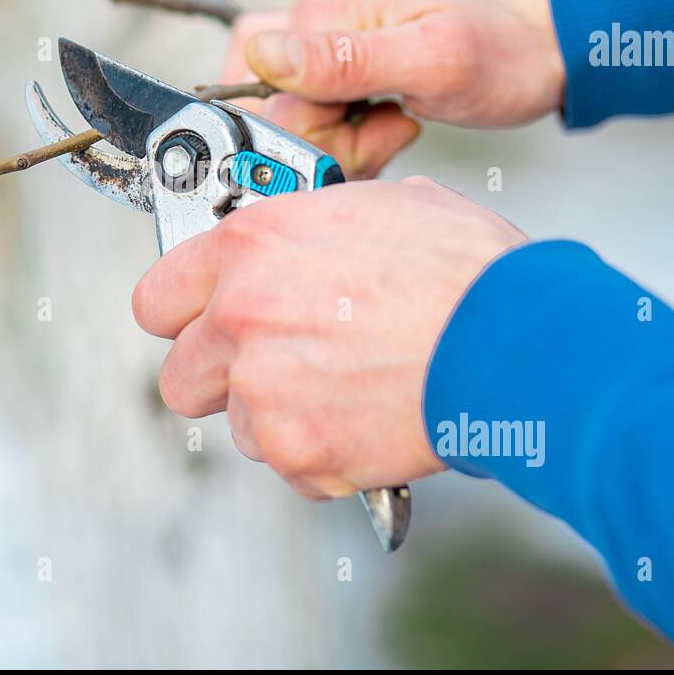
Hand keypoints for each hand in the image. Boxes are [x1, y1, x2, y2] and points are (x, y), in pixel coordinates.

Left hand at [132, 177, 525, 497]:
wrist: (515, 344)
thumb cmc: (468, 273)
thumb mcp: (382, 209)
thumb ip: (314, 231)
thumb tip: (309, 240)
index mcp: (253, 245)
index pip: (158, 297)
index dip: (184, 314)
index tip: (203, 323)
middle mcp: (241, 315)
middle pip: (180, 375)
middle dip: (221, 378)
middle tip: (276, 369)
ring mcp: (263, 389)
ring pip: (239, 424)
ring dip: (280, 416)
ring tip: (347, 391)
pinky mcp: (297, 452)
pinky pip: (289, 465)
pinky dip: (323, 454)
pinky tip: (369, 421)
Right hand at [220, 0, 563, 177]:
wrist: (548, 40)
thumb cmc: (506, 46)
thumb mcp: (433, 59)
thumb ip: (343, 59)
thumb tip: (262, 56)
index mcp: (319, 12)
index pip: (268, 101)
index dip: (317, 134)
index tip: (375, 125)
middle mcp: (309, 26)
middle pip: (279, 120)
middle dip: (336, 143)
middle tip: (395, 127)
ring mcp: (322, 49)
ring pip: (295, 129)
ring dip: (348, 146)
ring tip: (400, 125)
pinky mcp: (338, 72)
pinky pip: (315, 125)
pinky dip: (353, 143)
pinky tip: (393, 128)